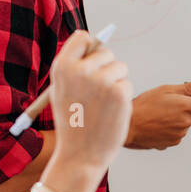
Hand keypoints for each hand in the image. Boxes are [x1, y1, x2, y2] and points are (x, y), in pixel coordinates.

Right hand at [48, 30, 132, 171]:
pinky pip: (127, 84)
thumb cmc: (72, 123)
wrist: (80, 155)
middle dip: (106, 68)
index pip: (82, 37)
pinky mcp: (119, 92)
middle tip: (98, 92)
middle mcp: (81, 69)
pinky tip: (110, 112)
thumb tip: (96, 43)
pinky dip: (123, 97)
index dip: (89, 48)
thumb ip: (75, 67)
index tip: (92, 62)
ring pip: (120, 67)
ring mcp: (101, 80)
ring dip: (116, 83)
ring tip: (102, 104)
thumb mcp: (63, 91)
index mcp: (62, 66)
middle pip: (105, 51)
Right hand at [125, 78, 190, 149]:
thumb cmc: (144, 106)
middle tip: (170, 105)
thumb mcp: (166, 90)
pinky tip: (158, 124)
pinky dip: (170, 129)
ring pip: (184, 125)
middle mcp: (186, 122)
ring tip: (160, 115)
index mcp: (186, 107)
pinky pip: (176, 134)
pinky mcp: (172, 142)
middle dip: (186, 110)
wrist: (129, 125)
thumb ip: (188, 88)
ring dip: (177, 120)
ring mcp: (180, 134)